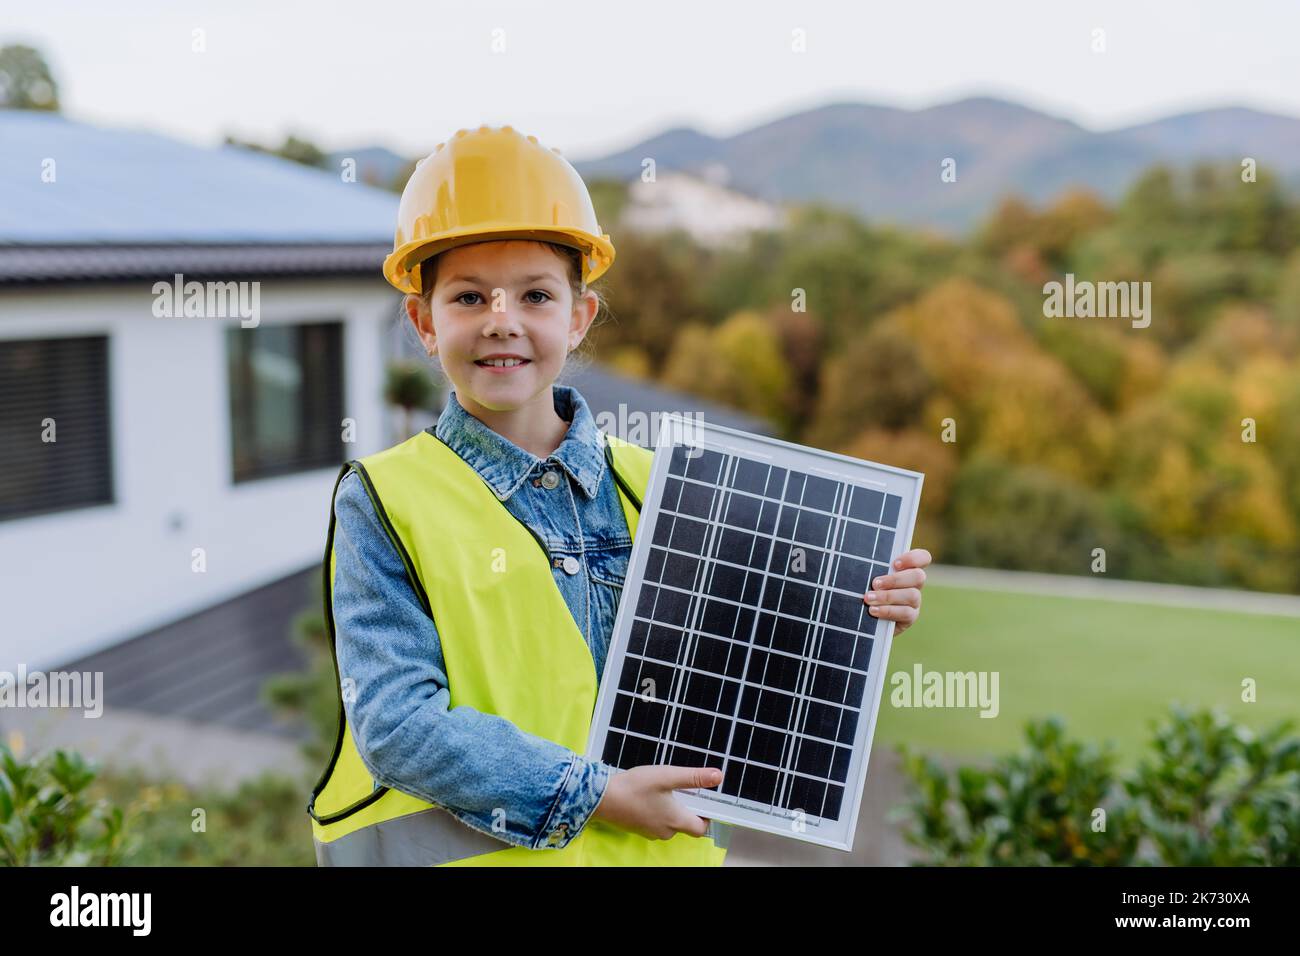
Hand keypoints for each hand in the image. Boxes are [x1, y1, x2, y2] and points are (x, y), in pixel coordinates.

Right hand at [591, 764, 722, 840]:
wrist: (601, 798)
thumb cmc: (634, 787)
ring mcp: (651, 832)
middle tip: (682, 788)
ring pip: (670, 822)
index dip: (707, 814)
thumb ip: (693, 777)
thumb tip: (718, 777)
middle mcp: (665, 831)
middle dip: (687, 807)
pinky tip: (649, 794)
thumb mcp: (667, 776)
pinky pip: (656, 821)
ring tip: (664, 788)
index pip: (701, 827)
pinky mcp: (639, 827)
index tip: (704, 798)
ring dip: (671, 807)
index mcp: (676, 821)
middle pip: (686, 824)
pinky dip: (658, 809)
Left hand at [863, 548, 930, 635]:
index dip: (913, 558)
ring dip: (888, 596)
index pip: (923, 557)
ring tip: (868, 598)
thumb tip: (853, 549)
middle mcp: (914, 584)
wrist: (860, 617)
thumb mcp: (865, 575)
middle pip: (918, 576)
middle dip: (895, 579)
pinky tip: (873, 610)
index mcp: (906, 568)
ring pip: (912, 595)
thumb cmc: (862, 588)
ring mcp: (914, 601)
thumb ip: (868, 565)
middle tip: (874, 583)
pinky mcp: (909, 617)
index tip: (895, 563)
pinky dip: (888, 611)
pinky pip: (905, 613)